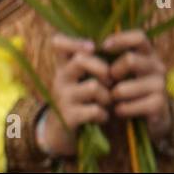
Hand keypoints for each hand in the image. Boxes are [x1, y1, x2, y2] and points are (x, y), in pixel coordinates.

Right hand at [42, 34, 112, 157]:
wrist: (60, 132)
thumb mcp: (79, 80)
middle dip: (102, 68)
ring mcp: (63, 97)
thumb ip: (90, 65)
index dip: (75, 41)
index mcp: (63, 66)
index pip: (59, 43)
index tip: (92, 47)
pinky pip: (94, 110)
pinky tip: (100, 117)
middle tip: (109, 79)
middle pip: (81, 60)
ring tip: (106, 103)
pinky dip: (103, 115)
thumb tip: (115, 47)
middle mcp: (60, 78)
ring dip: (107, 96)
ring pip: (93, 87)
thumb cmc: (79, 101)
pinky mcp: (68, 115)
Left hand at [103, 29, 170, 138]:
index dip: (121, 39)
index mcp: (147, 54)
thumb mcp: (116, 70)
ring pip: (125, 87)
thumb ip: (105, 56)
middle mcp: (157, 67)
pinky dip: (121, 109)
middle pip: (131, 60)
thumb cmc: (123, 87)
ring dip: (114, 94)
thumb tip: (86, 45)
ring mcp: (160, 85)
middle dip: (112, 72)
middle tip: (107, 81)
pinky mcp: (160, 104)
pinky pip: (132, 105)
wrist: (145, 118)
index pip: (140, 37)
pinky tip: (119, 110)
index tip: (103, 46)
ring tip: (111, 98)